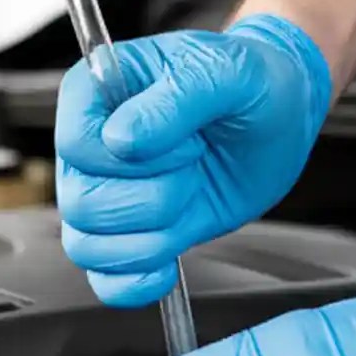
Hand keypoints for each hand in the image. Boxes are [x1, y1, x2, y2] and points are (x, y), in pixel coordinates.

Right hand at [55, 14, 331, 307]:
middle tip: (193, 167)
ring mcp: (103, 193)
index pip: (76, 146)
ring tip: (188, 199)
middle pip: (82, 203)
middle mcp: (88, 147)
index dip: (134, 159)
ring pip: (88, 246)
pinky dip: (135, 282)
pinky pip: (104, 279)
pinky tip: (167, 266)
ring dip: (153, 237)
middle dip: (155, 198)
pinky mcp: (127, 234)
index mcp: (94, 94)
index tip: (184, 143)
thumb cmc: (248, 82)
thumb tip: (120, 139)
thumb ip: (174, 100)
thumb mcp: (226, 73)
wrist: (280, 116)